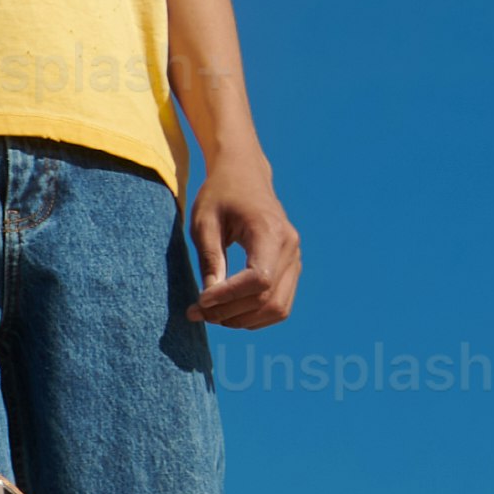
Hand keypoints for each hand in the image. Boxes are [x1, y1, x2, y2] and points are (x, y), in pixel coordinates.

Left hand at [183, 153, 299, 328]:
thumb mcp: (204, 223)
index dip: (229, 297)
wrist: (244, 175)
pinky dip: (256, 316)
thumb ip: (210, 261)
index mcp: (270, 231)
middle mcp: (290, 247)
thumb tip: (208, 303)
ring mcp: (295, 258)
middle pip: (268, 298)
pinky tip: (230, 311)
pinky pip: (281, 304)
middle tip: (198, 313)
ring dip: (244, 319)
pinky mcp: (291, 267)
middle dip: (231, 313)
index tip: (200, 301)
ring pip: (278, 308)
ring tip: (212, 314)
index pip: (259, 279)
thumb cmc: (220, 194)